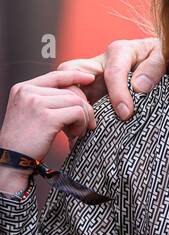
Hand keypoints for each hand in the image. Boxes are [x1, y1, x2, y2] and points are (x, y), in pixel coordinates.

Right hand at [0, 70, 97, 193]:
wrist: (11, 159)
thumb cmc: (24, 139)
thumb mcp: (30, 112)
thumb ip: (46, 99)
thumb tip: (75, 91)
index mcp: (23, 88)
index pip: (55, 75)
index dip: (75, 76)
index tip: (90, 78)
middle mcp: (27, 92)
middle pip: (71, 91)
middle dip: (83, 107)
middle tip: (83, 124)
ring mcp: (36, 102)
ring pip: (77, 101)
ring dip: (83, 118)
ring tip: (76, 131)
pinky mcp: (47, 116)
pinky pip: (78, 113)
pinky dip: (82, 124)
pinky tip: (75, 134)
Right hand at [58, 38, 164, 120]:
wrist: (160, 58)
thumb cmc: (162, 55)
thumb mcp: (164, 55)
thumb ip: (154, 68)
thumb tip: (139, 87)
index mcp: (119, 51)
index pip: (113, 72)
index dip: (118, 94)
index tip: (126, 113)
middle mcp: (100, 63)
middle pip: (72, 71)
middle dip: (75, 94)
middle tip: (90, 119)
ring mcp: (92, 78)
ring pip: (68, 87)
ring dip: (70, 106)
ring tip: (82, 129)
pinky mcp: (90, 91)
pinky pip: (74, 101)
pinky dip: (74, 115)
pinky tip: (80, 132)